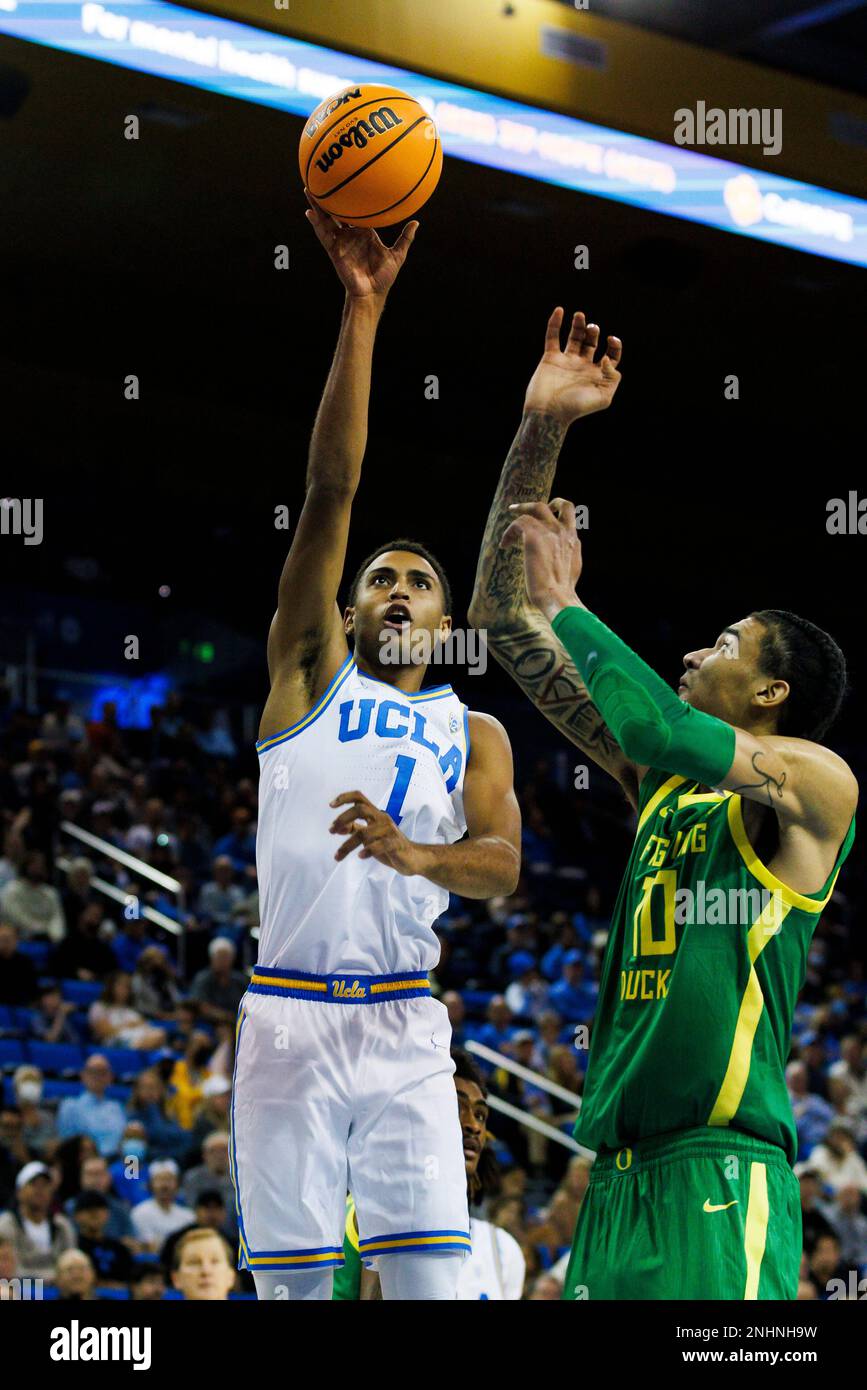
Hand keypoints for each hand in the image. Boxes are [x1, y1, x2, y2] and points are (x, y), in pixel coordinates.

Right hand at [304, 189, 418, 298]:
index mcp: (364, 233)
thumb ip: (405, 238)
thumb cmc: (384, 277)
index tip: (349, 181)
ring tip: (309, 189)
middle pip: (337, 212)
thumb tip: (416, 222)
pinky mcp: (334, 250)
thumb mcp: (398, 255)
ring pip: (326, 220)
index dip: (351, 198)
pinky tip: (309, 212)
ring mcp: (341, 242)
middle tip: (323, 178)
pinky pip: (323, 235)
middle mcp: (350, 235)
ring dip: (317, 205)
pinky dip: (316, 224)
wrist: (372, 293)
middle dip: (330, 197)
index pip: (356, 211)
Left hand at [329, 790, 421, 873]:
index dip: (344, 798)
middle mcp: (382, 818)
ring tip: (338, 856)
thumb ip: (355, 829)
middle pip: (360, 809)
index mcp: (375, 814)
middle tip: (331, 831)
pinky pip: (380, 844)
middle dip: (343, 819)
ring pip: (365, 833)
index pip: (359, 798)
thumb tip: (337, 828)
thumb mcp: (369, 836)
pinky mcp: (396, 844)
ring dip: (348, 845)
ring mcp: (390, 830)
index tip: (330, 805)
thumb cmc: (389, 845)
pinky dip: (368, 850)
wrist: (412, 859)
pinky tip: (360, 856)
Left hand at [500, 499, 583, 620]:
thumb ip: (569, 560)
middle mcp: (565, 533)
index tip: (549, 525)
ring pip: (538, 507)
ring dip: (523, 508)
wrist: (557, 597)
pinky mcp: (534, 536)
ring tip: (512, 511)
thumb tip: (563, 561)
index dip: (558, 522)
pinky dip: (510, 532)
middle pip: (564, 505)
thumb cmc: (562, 593)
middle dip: (551, 503)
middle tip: (535, 508)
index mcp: (573, 542)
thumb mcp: (571, 573)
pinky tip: (504, 545)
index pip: (569, 523)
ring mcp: (551, 532)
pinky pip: (519, 523)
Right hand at [524, 308, 621, 424]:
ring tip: (579, 315)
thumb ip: (612, 377)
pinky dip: (555, 323)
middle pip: (591, 342)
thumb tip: (606, 357)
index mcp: (597, 375)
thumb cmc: (576, 409)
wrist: (549, 413)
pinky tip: (559, 310)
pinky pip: (552, 337)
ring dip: (578, 324)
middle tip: (592, 328)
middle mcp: (582, 366)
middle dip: (593, 332)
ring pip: (573, 338)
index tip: (610, 340)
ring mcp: (566, 361)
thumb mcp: (603, 397)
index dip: (614, 345)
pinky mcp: (550, 358)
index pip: (611, 355)